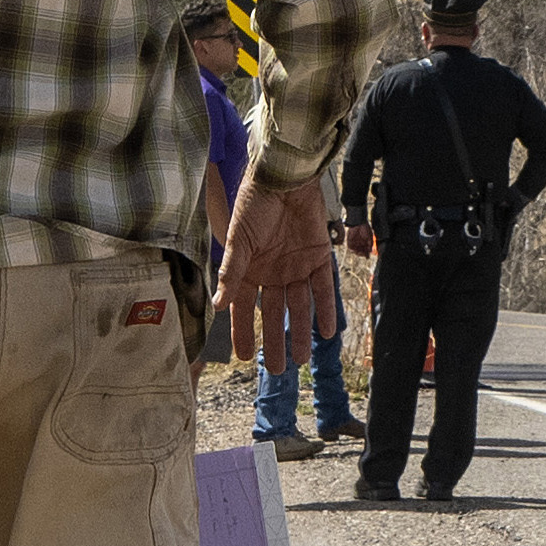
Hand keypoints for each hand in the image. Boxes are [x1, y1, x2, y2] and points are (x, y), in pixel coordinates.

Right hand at [214, 172, 339, 365]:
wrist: (285, 176)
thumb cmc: (254, 202)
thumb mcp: (238, 239)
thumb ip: (231, 271)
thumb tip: (218, 305)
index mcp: (249, 269)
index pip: (245, 308)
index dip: (243, 332)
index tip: (242, 356)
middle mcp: (273, 271)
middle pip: (274, 313)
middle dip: (276, 341)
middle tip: (278, 370)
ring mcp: (296, 265)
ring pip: (300, 306)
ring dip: (301, 331)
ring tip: (302, 358)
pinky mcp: (320, 256)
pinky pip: (324, 288)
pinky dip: (326, 309)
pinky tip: (327, 331)